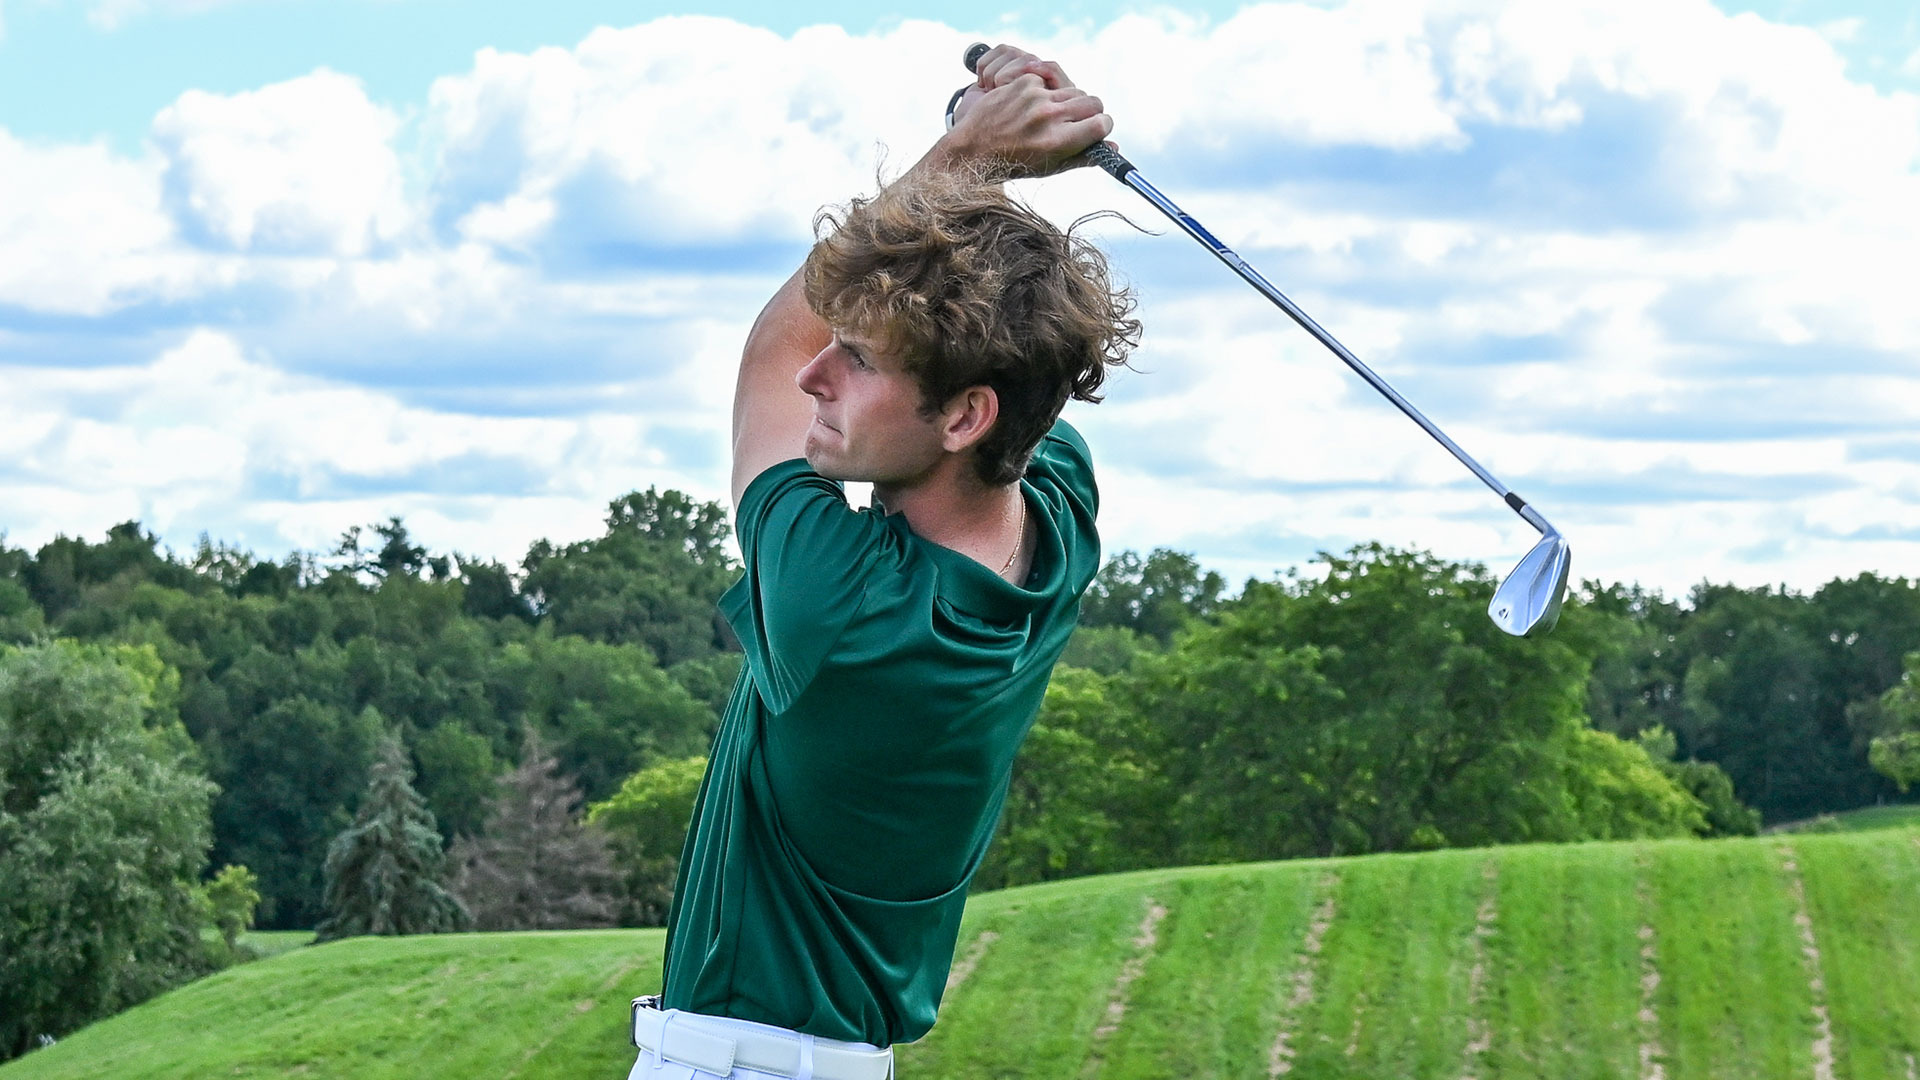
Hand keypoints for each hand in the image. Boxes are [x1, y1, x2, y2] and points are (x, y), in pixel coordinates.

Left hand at [941, 48, 1111, 176]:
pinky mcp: (1024, 83)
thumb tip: (1113, 147)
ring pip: (1072, 90)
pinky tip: (1031, 106)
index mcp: (1058, 142)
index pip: (1101, 123)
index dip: (1102, 126)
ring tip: (1051, 115)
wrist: (974, 150)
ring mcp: (1036, 97)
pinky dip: (1046, 92)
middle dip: (1090, 111)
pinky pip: (1050, 82)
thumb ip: (1084, 157)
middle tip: (1078, 120)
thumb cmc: (1016, 162)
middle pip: (1092, 102)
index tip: (1096, 129)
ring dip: (1068, 101)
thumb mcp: (1051, 167)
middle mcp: (1049, 117)